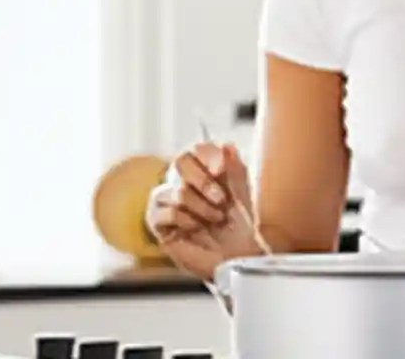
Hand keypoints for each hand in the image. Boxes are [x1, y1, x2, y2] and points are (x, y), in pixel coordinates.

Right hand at [145, 142, 262, 280]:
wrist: (238, 259)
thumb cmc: (243, 227)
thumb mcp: (245, 196)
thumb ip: (236, 170)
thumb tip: (227, 145)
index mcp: (206, 170)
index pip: (197, 149)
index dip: (208, 156)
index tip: (221, 170)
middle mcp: (185, 180)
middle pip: (180, 160)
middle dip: (205, 181)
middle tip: (222, 200)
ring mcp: (169, 200)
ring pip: (178, 190)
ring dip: (202, 207)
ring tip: (215, 220)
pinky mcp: (159, 222)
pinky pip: (167, 212)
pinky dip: (187, 221)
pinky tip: (196, 229)